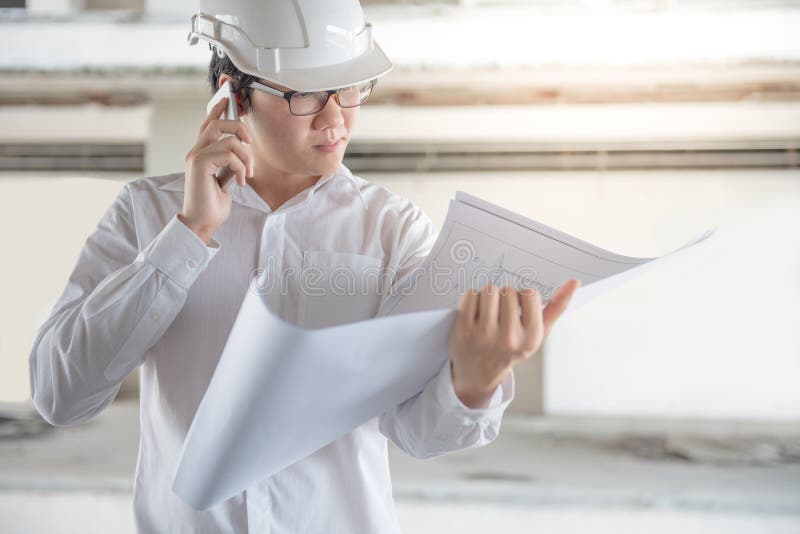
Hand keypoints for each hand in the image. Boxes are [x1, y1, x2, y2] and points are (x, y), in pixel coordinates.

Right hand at [179, 97, 254, 242]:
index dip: (218, 109)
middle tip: (251, 146)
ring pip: (228, 139)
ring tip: (247, 173)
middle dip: (240, 129)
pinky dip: (240, 166)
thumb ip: (229, 162)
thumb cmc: (212, 204)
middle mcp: (196, 151)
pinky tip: (240, 181)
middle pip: (217, 123)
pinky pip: (228, 153)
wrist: (202, 222)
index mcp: (201, 153)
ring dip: (245, 156)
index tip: (229, 97)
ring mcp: (196, 156)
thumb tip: (242, 150)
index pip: (208, 124)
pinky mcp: (199, 164)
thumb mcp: (226, 178)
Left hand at [448, 280, 580, 407]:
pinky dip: (472, 298)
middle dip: (505, 297)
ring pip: (489, 290)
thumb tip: (574, 283)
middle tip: (501, 313)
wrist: (479, 373)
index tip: (518, 309)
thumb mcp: (537, 334)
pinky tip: (475, 313)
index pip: (530, 294)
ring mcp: (484, 333)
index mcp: (530, 337)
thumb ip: (556, 308)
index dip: (523, 298)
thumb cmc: (511, 348)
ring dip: (488, 295)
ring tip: (488, 311)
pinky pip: (470, 294)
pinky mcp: (463, 328)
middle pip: (508, 290)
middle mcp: (508, 337)